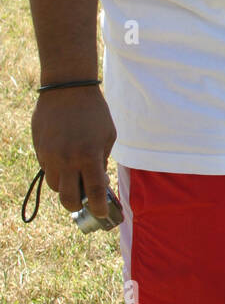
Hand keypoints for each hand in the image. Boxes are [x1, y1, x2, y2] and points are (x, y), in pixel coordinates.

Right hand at [32, 87, 116, 218]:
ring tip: (74, 177)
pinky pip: (47, 169)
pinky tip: (64, 159)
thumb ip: (102, 160)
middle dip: (76, 206)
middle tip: (82, 202)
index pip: (93, 193)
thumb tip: (97, 181)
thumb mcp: (107, 136)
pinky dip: (56, 171)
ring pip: (54, 186)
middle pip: (67, 198)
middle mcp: (67, 160)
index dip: (98, 208)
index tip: (101, 213)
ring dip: (65, 187)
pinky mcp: (39, 149)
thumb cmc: (93, 112)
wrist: (67, 90)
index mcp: (89, 156)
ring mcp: (50, 155)